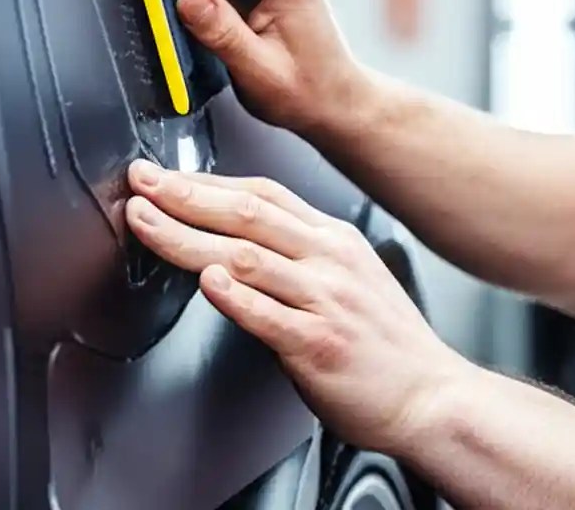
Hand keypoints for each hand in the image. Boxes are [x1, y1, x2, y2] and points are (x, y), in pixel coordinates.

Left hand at [124, 159, 472, 455]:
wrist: (433, 398)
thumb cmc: (387, 346)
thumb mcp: (350, 276)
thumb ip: (298, 253)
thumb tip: (236, 236)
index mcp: (333, 240)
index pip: (261, 193)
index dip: (205, 181)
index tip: (163, 176)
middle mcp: (329, 261)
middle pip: (246, 214)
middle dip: (184, 195)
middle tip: (142, 183)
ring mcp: (325, 300)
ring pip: (245, 256)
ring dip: (187, 236)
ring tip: (146, 223)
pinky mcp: (318, 344)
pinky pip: (268, 314)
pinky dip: (234, 295)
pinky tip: (206, 281)